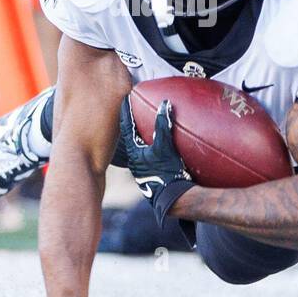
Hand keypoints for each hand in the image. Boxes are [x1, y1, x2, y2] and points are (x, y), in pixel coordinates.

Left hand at [118, 98, 194, 225]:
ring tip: (139, 125)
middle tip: (128, 108)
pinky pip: (144, 155)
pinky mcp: (149, 175)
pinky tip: (151, 146)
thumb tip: (165, 104)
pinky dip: (145, 145)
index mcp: (133, 151)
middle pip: (126, 136)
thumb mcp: (166, 146)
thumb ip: (164, 124)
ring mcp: (140, 169)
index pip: (126, 125)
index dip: (126, 110)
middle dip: (128, 122)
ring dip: (137, 135)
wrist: (173, 199)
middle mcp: (134, 160)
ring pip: (135, 147)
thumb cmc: (168, 172)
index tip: (124, 98)